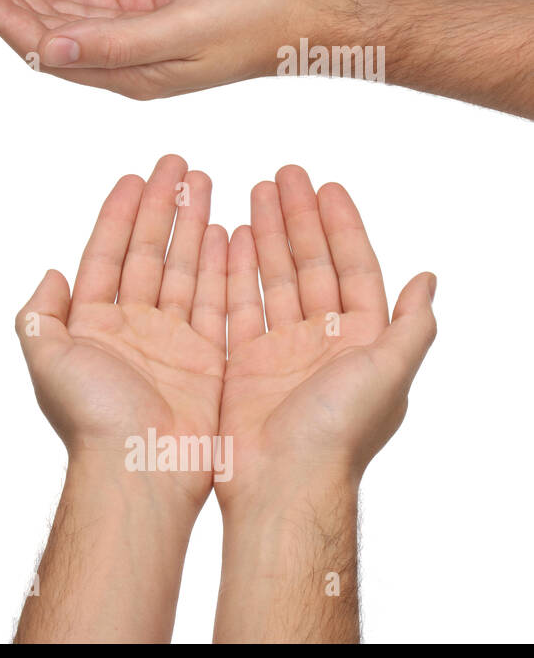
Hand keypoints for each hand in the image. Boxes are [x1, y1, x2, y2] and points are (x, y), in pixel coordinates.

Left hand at [0, 0, 337, 99]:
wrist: (308, 14)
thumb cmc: (258, 23)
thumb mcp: (185, 33)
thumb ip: (116, 44)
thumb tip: (52, 49)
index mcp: (124, 70)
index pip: (41, 40)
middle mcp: (117, 54)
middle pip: (37, 18)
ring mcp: (128, 30)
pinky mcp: (141, 8)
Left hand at [16, 154, 226, 508]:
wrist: (139, 469)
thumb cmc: (91, 418)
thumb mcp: (47, 360)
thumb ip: (39, 314)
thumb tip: (50, 273)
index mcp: (92, 324)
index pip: (108, 254)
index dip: (120, 215)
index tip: (136, 177)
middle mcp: (132, 328)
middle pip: (149, 253)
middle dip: (163, 208)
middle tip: (178, 164)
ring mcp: (171, 343)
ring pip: (184, 270)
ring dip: (194, 227)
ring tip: (207, 184)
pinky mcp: (207, 360)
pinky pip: (217, 302)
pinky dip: (222, 268)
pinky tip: (230, 233)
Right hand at [218, 166, 437, 511]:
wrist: (282, 481)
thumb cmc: (337, 432)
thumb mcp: (389, 370)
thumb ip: (411, 325)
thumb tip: (428, 280)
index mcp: (361, 341)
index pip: (353, 268)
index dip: (341, 226)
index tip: (325, 187)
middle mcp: (322, 342)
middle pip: (310, 265)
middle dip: (298, 219)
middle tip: (282, 176)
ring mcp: (280, 352)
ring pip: (274, 280)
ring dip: (266, 237)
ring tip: (253, 195)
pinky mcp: (243, 364)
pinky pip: (237, 307)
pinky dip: (233, 273)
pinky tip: (229, 240)